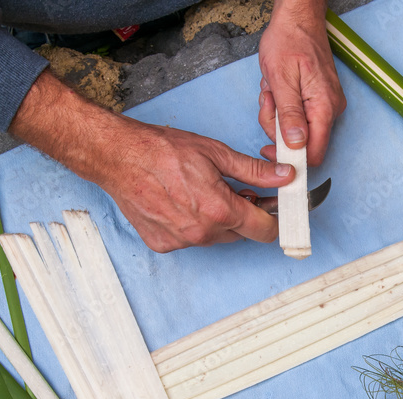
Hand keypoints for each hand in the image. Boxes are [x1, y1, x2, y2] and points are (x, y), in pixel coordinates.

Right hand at [95, 119, 294, 251]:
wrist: (119, 157)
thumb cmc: (161, 151)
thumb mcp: (215, 153)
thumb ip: (254, 171)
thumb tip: (283, 176)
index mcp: (220, 210)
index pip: (265, 230)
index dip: (273, 218)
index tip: (272, 208)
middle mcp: (202, 233)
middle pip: (241, 234)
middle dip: (243, 215)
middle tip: (233, 190)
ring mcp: (181, 241)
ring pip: (215, 237)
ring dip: (217, 221)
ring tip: (202, 192)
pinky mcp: (163, 244)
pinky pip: (190, 240)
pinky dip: (192, 225)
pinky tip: (181, 203)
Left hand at [257, 0, 345, 165]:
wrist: (298, 18)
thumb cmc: (289, 40)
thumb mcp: (280, 79)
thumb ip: (289, 115)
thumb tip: (296, 144)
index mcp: (324, 107)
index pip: (314, 153)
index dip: (290, 158)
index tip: (269, 150)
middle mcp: (331, 109)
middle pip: (302, 142)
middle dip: (277, 127)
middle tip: (268, 101)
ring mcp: (326, 104)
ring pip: (297, 129)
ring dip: (277, 114)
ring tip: (273, 89)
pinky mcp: (320, 99)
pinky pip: (298, 115)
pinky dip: (283, 106)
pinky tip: (279, 88)